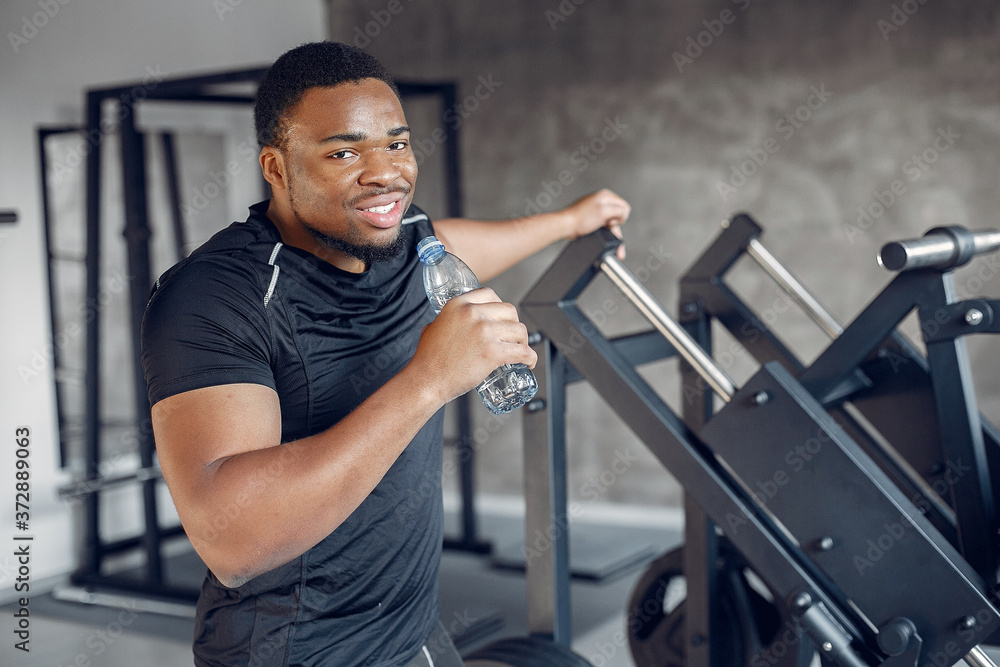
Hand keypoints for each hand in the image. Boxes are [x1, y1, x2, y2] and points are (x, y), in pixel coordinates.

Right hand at [410, 288, 536, 404]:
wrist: (426, 380)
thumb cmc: (428, 359)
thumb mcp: (433, 327)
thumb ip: (445, 320)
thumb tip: (450, 321)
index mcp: (459, 304)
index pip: (490, 294)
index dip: (500, 305)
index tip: (502, 317)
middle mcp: (472, 313)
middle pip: (509, 310)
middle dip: (514, 323)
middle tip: (512, 337)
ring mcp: (484, 332)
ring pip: (519, 330)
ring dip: (523, 340)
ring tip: (520, 350)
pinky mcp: (492, 352)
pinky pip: (523, 351)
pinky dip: (531, 357)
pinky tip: (529, 362)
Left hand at [564, 189, 629, 258]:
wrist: (565, 225)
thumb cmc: (581, 219)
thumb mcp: (605, 212)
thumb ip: (619, 211)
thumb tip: (623, 214)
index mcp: (606, 195)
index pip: (625, 207)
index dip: (620, 217)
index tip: (610, 222)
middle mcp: (601, 200)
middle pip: (618, 214)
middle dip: (615, 225)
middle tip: (606, 227)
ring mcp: (596, 208)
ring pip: (610, 220)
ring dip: (609, 229)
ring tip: (600, 230)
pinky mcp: (591, 216)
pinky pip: (602, 222)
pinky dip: (602, 229)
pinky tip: (597, 232)